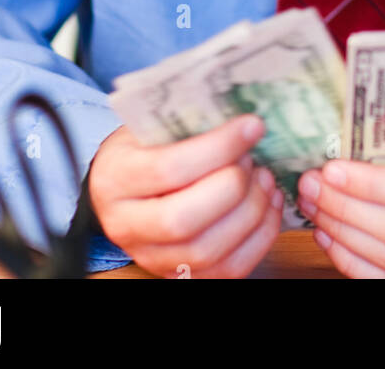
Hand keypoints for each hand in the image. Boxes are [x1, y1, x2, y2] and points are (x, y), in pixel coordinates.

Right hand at [87, 116, 283, 277]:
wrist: (124, 187)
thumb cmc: (145, 146)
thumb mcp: (153, 122)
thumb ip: (189, 116)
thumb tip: (243, 107)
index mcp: (115, 177)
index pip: (168, 168)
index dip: (217, 148)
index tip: (252, 126)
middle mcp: (126, 225)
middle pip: (183, 220)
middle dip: (232, 187)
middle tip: (254, 158)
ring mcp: (151, 257)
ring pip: (207, 251)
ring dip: (251, 212)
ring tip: (265, 178)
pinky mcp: (180, 276)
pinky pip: (226, 271)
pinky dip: (259, 238)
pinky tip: (269, 204)